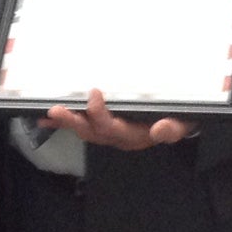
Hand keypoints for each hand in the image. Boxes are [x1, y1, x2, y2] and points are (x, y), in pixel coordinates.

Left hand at [42, 89, 192, 149]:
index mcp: (135, 136)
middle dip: (73, 122)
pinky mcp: (105, 127)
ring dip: (66, 122)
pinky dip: (67, 123)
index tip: (94, 93)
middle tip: (56, 110)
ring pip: (85, 131)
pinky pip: (84, 126)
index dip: (100, 113)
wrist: (178, 123)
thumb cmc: (178, 119)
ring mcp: (111, 134)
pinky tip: (50, 119)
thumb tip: (159, 129)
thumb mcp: (182, 123)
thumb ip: (172, 129)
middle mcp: (119, 138)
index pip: (112, 128)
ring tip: (49, 114)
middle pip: (92, 132)